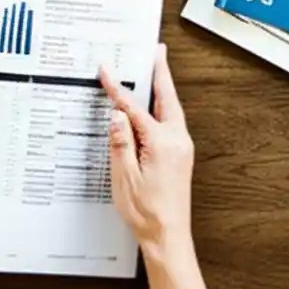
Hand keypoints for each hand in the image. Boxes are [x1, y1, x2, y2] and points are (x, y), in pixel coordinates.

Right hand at [99, 44, 193, 259]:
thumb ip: (121, 142)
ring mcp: (181, 149)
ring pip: (171, 110)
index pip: (134, 109)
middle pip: (166, 98)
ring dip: (162, 89)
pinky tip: (153, 107)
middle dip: (161, 73)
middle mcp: (177, 142)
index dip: (118, 89)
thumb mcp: (125, 177)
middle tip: (157, 51)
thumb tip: (117, 115)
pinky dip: (161, 108)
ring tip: (156, 70)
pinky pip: (170, 124)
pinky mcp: (180, 157)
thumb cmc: (147, 213)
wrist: (168, 237)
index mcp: (162, 144)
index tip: (106, 72)